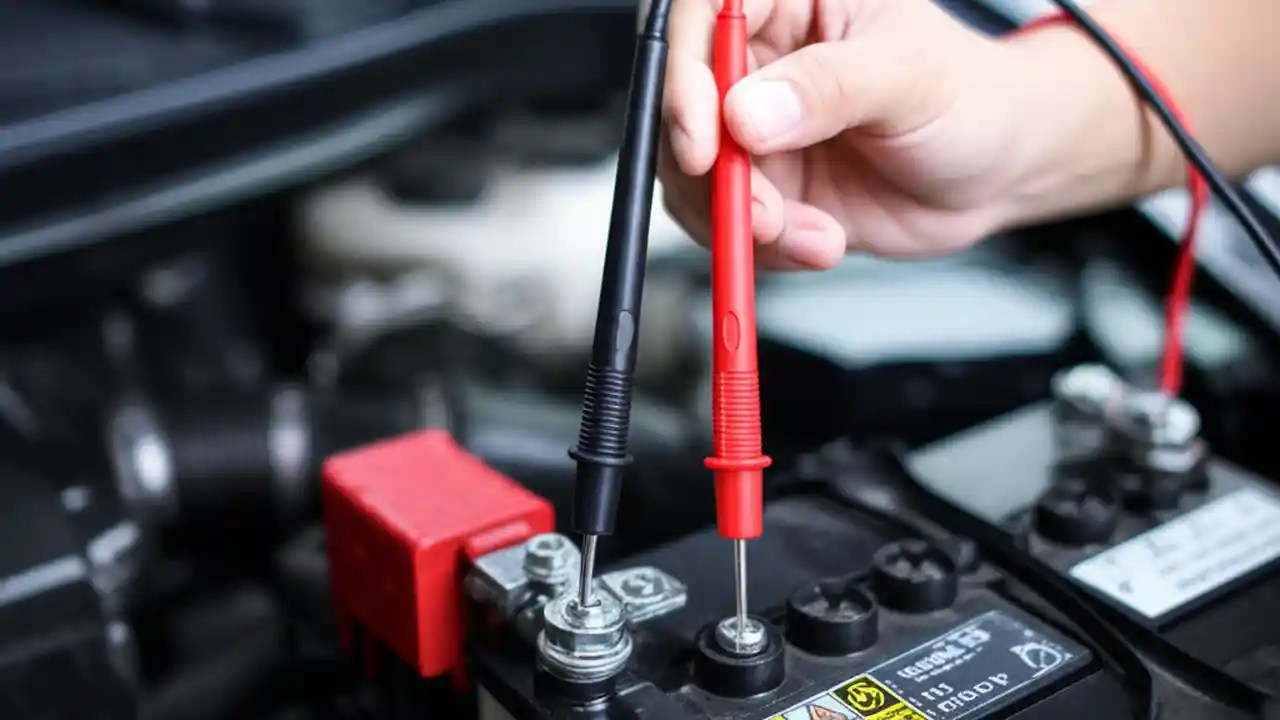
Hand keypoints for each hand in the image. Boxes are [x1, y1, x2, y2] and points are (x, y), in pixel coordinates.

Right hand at [659, 0, 1034, 268]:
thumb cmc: (970, 98)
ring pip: (695, 176)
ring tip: (812, 234)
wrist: (997, 173)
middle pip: (684, 107)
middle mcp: (761, 63)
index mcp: (791, 2)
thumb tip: (750, 112)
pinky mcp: (763, 187)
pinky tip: (821, 242)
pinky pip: (725, 223)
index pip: (704, 18)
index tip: (702, 142)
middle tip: (761, 212)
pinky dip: (764, 249)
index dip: (686, 77)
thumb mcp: (909, 79)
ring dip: (743, 221)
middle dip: (713, 173)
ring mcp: (756, 130)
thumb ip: (829, 88)